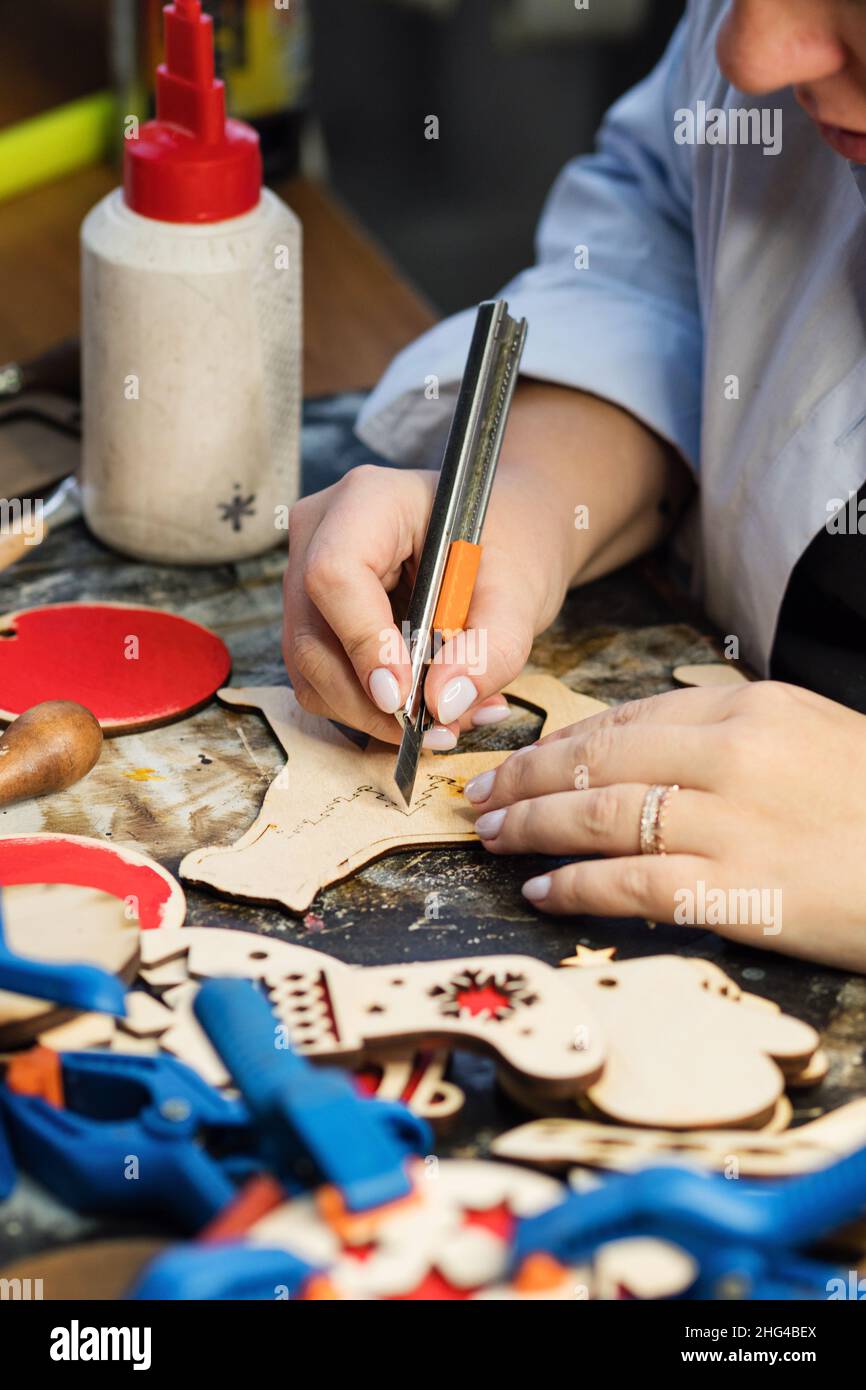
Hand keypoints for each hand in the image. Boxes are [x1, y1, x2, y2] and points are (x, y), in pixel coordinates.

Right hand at [282, 463, 571, 743]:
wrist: (509, 532)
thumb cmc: (514, 544)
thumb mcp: (522, 593)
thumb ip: (491, 649)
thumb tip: (442, 704)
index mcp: (370, 500)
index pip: (335, 575)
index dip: (365, 643)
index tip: (406, 697)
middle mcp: (320, 531)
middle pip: (311, 635)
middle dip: (371, 700)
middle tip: (442, 729)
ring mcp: (305, 571)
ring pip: (310, 668)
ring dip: (374, 713)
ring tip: (449, 717)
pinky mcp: (313, 612)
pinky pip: (321, 676)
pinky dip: (370, 707)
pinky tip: (427, 704)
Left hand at [463, 680, 865, 970]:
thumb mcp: (813, 737)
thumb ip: (731, 735)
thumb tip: (648, 746)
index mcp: (751, 709)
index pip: (625, 718)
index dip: (558, 741)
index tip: (521, 756)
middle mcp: (731, 756)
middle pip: (597, 761)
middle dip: (525, 777)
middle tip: (479, 793)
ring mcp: (731, 824)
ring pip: (599, 817)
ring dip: (532, 826)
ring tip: (492, 835)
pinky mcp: (737, 892)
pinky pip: (631, 883)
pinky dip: (575, 884)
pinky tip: (542, 888)